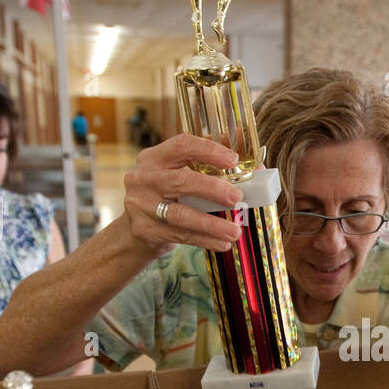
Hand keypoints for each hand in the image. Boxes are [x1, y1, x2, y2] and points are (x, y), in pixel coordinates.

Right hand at [123, 134, 245, 255]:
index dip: (209, 150)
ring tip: (235, 231)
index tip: (233, 160)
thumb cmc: (164, 197)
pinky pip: (181, 235)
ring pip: (182, 214)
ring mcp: (142, 205)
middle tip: (237, 197)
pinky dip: (206, 240)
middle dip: (213, 189)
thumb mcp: (176, 175)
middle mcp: (144, 178)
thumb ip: (207, 168)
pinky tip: (223, 243)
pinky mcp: (146, 230)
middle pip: (181, 181)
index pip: (182, 146)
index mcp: (154, 157)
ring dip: (213, 223)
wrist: (132, 230)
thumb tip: (256, 167)